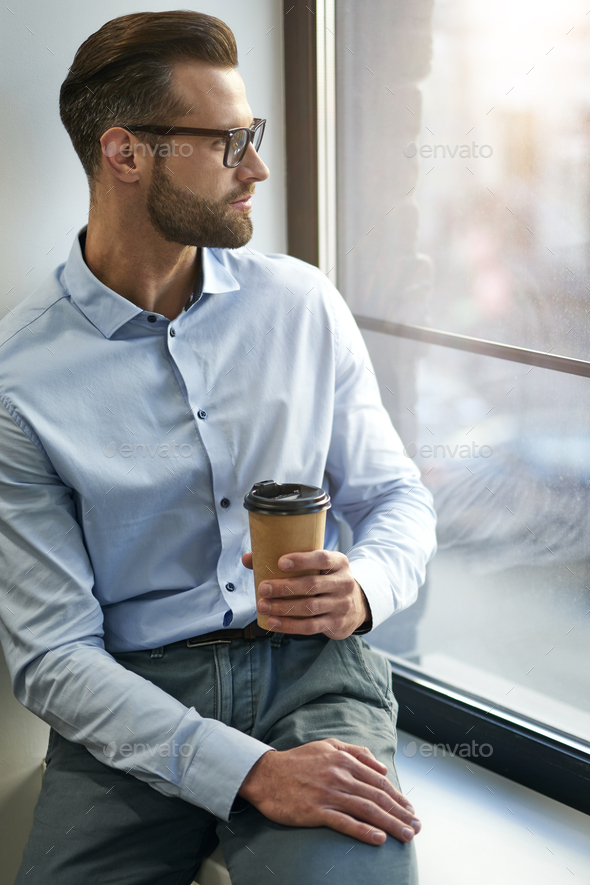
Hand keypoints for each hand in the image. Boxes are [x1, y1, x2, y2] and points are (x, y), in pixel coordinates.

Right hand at [238, 739, 420, 844]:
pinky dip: (363, 831)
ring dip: (390, 824)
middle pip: (377, 797)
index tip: (410, 810)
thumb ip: (356, 752)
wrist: (265, 774)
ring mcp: (328, 794)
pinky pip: (344, 823)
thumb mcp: (327, 745)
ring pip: (366, 810)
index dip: (398, 797)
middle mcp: (340, 776)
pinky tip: (378, 839)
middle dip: (400, 813)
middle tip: (416, 827)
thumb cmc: (298, 761)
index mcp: (344, 760)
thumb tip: (381, 768)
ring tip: (405, 836)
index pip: (378, 781)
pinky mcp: (315, 811)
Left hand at [241, 549, 370, 639]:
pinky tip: (273, 622)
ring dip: (283, 608)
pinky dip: (289, 625)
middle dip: (284, 587)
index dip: (302, 560)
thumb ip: (287, 560)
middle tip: (262, 588)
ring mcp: (342, 605)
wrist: (356, 605)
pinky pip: (310, 626)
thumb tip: (248, 558)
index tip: (280, 562)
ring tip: (262, 605)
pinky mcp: (336, 624)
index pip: (322, 558)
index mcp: (339, 562)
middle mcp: (344, 583)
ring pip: (309, 607)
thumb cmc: (326, 580)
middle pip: (312, 585)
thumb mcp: (317, 566)